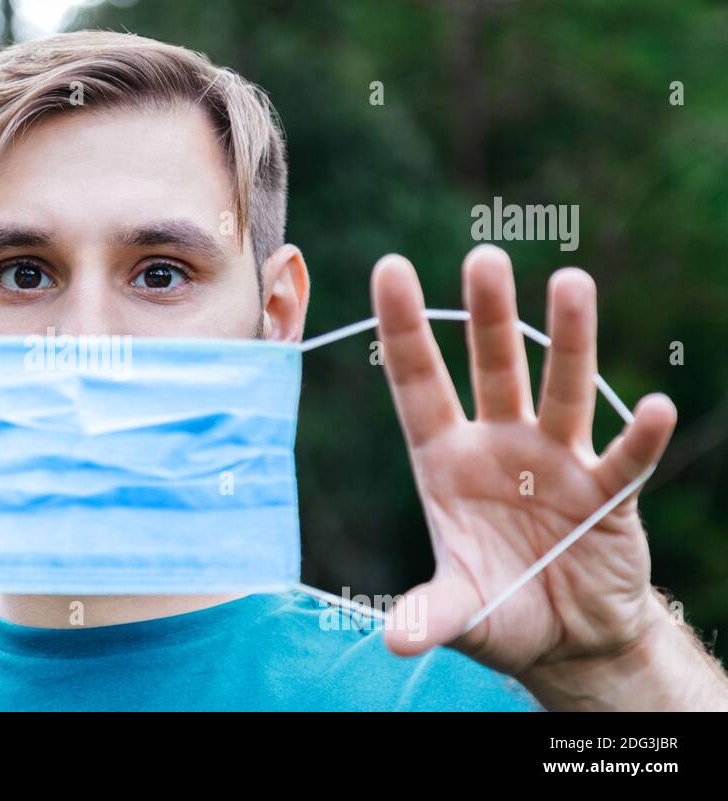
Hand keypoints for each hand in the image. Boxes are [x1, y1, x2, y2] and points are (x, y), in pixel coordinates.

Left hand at [371, 244, 674, 677]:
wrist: (566, 638)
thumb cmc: (501, 610)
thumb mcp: (460, 613)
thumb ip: (429, 615)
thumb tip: (394, 640)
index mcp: (446, 461)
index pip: (418, 382)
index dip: (404, 328)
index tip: (390, 266)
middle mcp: (499, 446)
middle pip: (493, 368)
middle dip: (489, 316)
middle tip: (485, 257)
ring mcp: (556, 462)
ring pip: (562, 389)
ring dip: (569, 340)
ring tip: (571, 281)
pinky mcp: (609, 493)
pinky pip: (626, 458)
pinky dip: (641, 436)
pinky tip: (655, 407)